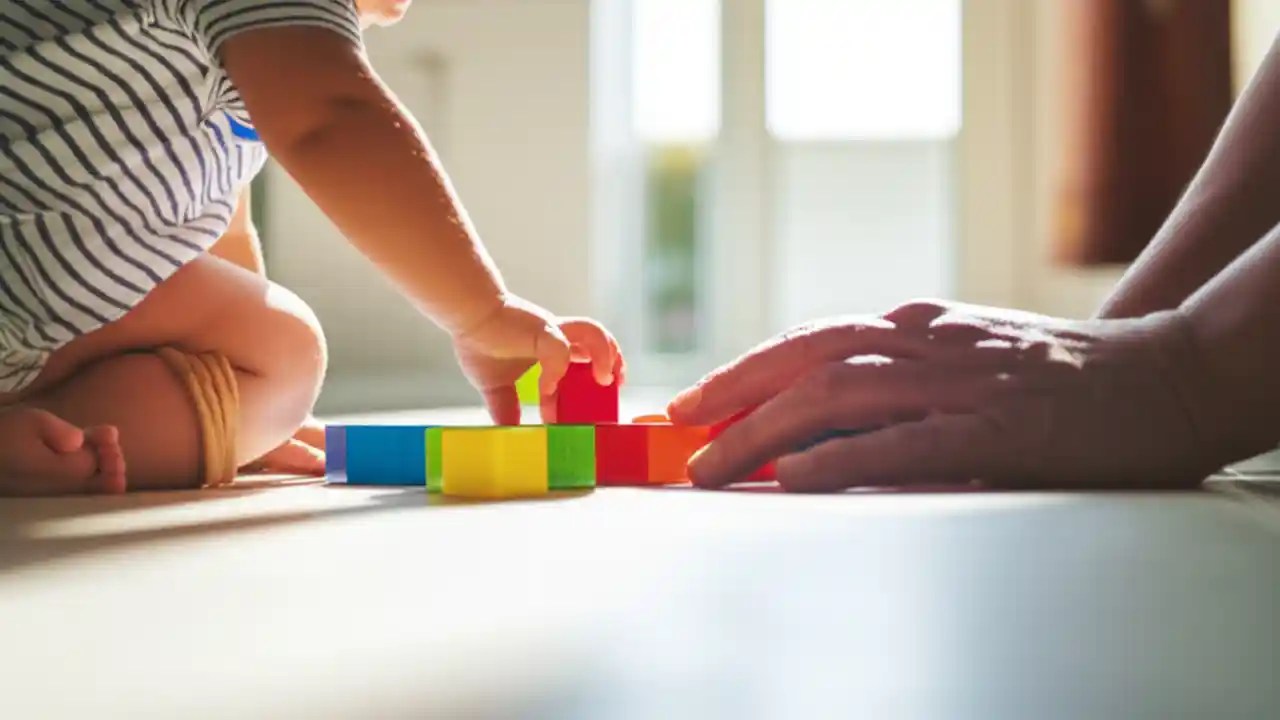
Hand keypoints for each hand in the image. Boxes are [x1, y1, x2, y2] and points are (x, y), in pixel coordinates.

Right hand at [453, 294, 623, 424]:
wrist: (466, 316)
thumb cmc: (479, 342)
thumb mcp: (495, 387)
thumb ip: (505, 408)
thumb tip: (509, 434)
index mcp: (550, 347)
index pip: (580, 362)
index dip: (582, 388)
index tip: (569, 417)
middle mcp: (557, 336)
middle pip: (598, 341)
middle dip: (614, 360)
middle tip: (615, 386)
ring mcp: (552, 331)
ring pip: (593, 334)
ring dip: (605, 357)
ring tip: (606, 380)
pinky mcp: (543, 331)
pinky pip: (561, 351)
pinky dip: (558, 373)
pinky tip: (546, 392)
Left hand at [668, 300, 1229, 490]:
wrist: (1163, 376)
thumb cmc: (1059, 377)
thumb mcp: (968, 360)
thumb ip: (904, 375)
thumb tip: (826, 417)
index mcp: (917, 328)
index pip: (812, 341)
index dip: (746, 369)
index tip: (695, 401)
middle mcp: (925, 346)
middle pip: (807, 361)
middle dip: (732, 395)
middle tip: (679, 431)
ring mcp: (959, 385)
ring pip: (838, 396)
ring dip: (763, 431)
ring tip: (710, 465)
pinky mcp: (995, 431)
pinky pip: (902, 443)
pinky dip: (839, 458)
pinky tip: (792, 475)